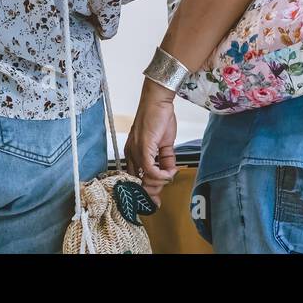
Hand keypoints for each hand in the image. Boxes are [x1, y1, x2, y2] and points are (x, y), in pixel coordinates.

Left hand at [127, 80, 177, 203]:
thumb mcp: (164, 143)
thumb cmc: (160, 118)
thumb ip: (166, 159)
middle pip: (138, 182)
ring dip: (159, 183)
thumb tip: (170, 173)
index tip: (153, 201)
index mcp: (134, 153)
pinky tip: (169, 173)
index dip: (144, 191)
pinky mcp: (143, 148)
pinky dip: (161, 175)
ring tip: (169, 177)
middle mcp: (131, 154)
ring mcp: (136, 152)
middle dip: (150, 193)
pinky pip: (150, 170)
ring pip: (144, 178)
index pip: (135, 178)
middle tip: (158, 200)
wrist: (158, 101)